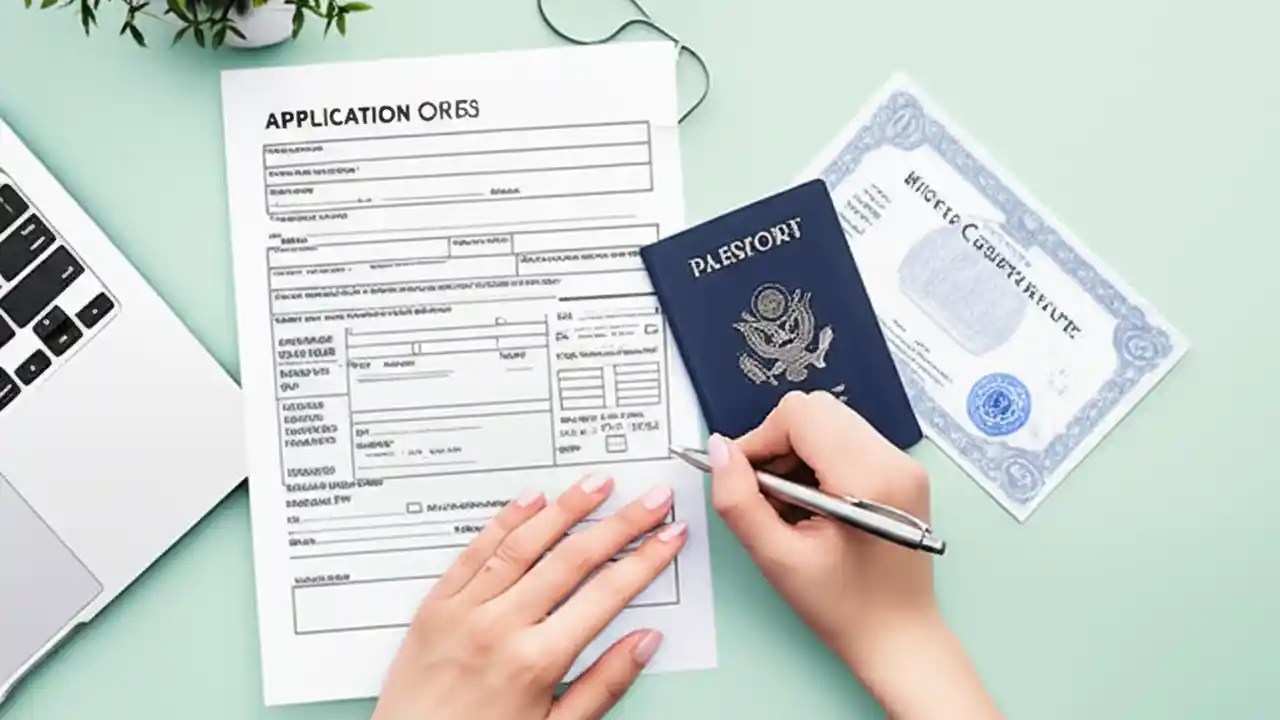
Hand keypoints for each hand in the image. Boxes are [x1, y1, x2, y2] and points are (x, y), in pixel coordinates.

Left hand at [372, 476, 686, 719]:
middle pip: (573, 558)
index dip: (645, 560)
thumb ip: (604, 684)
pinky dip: (505, 520)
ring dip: (566, 508)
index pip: (607, 594)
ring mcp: (465, 610)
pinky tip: (530, 500)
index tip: (669, 537)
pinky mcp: (436, 604)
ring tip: (597, 484)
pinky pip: (475, 551)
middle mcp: (501, 627)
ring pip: (525, 543)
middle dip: (620, 523)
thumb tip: (645, 643)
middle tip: (650, 499)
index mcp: (537, 661)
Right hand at [710, 391, 998, 717]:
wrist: (898, 636)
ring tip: (791, 504)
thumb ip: (740, 501)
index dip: (760, 440)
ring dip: (795, 453)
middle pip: (815, 410)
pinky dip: (817, 460)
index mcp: (869, 479)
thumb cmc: (846, 607)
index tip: (743, 476)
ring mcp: (902, 464)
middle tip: (767, 493)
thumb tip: (720, 451)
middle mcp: (894, 461)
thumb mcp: (778, 559)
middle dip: (777, 443)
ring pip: (828, 420)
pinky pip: (846, 439)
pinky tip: (812, 502)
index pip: (799, 415)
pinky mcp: (900, 471)